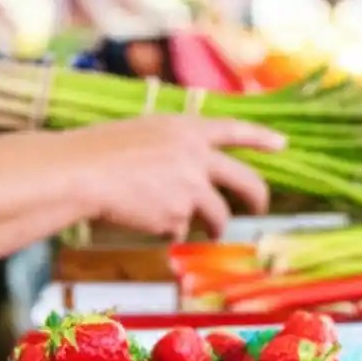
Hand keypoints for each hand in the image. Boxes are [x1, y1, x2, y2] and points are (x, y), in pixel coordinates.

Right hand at [55, 115, 285, 239]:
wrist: (79, 172)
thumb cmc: (101, 151)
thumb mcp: (146, 133)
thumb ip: (177, 148)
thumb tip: (201, 174)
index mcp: (187, 129)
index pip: (234, 130)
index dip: (260, 137)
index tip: (282, 143)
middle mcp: (197, 157)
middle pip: (246, 182)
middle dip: (257, 198)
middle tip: (259, 208)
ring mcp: (190, 188)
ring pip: (216, 215)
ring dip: (214, 226)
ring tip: (210, 231)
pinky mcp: (178, 216)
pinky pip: (179, 228)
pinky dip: (165, 227)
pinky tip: (142, 216)